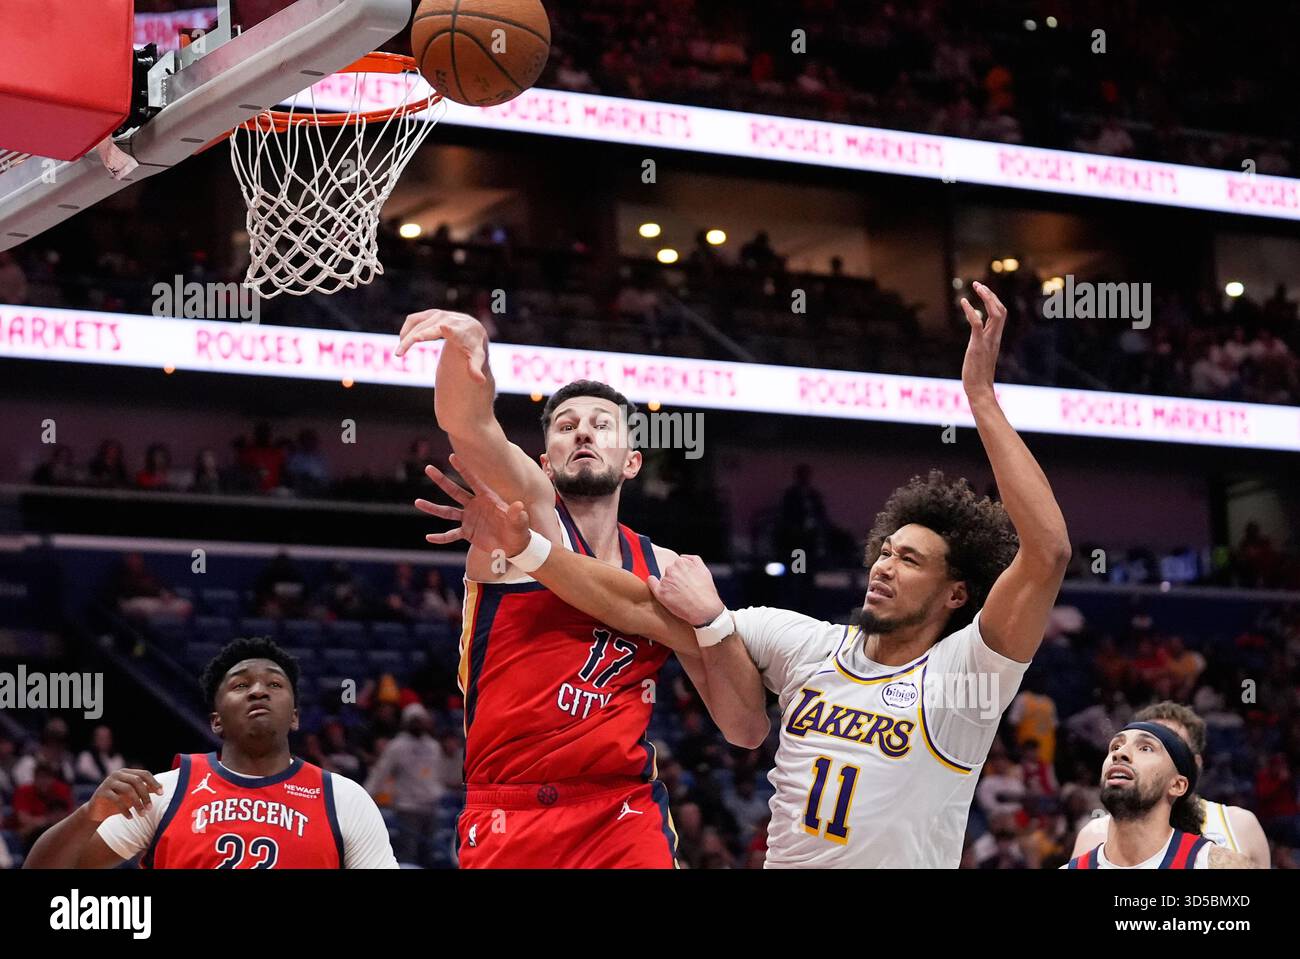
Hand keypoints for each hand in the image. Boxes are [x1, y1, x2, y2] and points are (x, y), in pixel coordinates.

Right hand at [86, 768, 163, 822]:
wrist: (96, 812)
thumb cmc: (118, 802)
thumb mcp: (133, 795)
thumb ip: (146, 789)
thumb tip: (162, 786)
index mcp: (126, 772)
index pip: (144, 774)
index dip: (154, 783)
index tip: (161, 794)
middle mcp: (117, 774)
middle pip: (137, 781)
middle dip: (145, 795)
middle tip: (150, 808)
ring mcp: (108, 782)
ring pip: (128, 789)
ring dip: (137, 803)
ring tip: (143, 814)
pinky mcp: (101, 792)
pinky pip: (116, 799)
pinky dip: (125, 809)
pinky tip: (130, 817)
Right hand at [395, 309, 487, 381]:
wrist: (473, 329)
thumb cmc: (473, 346)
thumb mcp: (477, 358)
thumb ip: (475, 368)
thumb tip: (480, 381)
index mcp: (461, 330)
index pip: (453, 330)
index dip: (448, 329)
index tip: (443, 328)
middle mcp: (449, 319)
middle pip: (427, 329)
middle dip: (412, 339)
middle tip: (399, 354)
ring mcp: (439, 314)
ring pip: (417, 323)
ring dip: (405, 336)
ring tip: (399, 352)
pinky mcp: (431, 313)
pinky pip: (414, 319)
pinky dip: (406, 329)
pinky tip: (402, 342)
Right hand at [416, 453, 531, 557]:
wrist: (514, 545)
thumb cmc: (519, 530)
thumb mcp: (519, 522)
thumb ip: (516, 514)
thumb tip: (518, 505)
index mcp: (487, 497)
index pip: (473, 480)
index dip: (463, 468)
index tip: (452, 456)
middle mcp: (474, 505)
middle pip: (454, 491)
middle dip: (442, 480)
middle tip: (428, 468)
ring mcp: (469, 519)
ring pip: (447, 511)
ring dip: (433, 507)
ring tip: (417, 502)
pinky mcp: (467, 532)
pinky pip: (451, 534)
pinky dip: (441, 537)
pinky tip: (429, 537)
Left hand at [648, 555, 724, 625]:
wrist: (705, 609)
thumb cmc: (706, 591)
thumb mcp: (705, 570)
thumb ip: (693, 559)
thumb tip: (683, 556)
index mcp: (681, 562)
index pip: (677, 564)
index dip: (682, 573)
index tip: (685, 581)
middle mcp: (671, 569)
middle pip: (669, 571)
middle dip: (675, 578)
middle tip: (683, 588)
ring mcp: (665, 581)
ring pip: (663, 579)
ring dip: (668, 584)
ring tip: (679, 594)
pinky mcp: (660, 593)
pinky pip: (651, 583)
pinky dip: (652, 582)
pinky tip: (655, 584)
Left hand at [960, 281, 1006, 397]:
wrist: (979, 389)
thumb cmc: (978, 376)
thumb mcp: (981, 355)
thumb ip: (982, 345)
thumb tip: (978, 340)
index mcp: (995, 338)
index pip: (1000, 314)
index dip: (993, 300)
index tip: (983, 290)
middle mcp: (994, 337)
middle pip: (1001, 310)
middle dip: (991, 295)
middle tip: (978, 284)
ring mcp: (987, 341)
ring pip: (995, 313)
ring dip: (986, 297)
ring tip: (975, 286)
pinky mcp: (977, 345)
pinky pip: (977, 324)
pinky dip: (971, 311)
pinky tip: (964, 301)